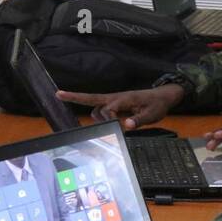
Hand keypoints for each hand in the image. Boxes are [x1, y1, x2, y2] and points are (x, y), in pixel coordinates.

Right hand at [57, 84, 184, 130]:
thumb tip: (126, 126)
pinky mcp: (114, 105)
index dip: (110, 119)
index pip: (108, 108)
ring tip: (113, 124)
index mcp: (124, 99)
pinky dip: (98, 116)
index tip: (119, 125)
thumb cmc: (157, 104)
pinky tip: (99, 120)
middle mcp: (115, 98)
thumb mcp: (152, 114)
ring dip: (98, 117)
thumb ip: (139, 120)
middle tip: (59, 94)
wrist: (163, 97)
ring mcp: (113, 101)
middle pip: (93, 102)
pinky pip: (99, 110)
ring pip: (96, 109)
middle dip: (78, 99)